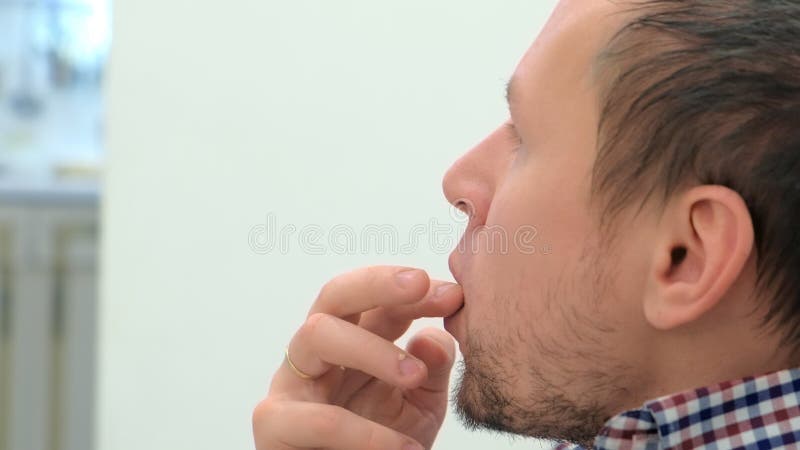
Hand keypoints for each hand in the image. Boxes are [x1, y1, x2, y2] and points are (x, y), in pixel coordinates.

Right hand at [252, 266, 463, 449]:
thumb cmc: (384, 446)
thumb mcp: (422, 404)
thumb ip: (434, 367)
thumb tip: (432, 336)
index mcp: (353, 341)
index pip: (380, 302)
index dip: (416, 293)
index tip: (453, 295)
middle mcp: (318, 352)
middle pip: (335, 295)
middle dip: (378, 283)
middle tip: (420, 283)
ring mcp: (292, 383)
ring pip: (318, 334)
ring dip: (372, 348)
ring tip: (416, 375)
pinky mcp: (275, 424)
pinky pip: (320, 419)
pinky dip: (366, 434)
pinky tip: (404, 448)